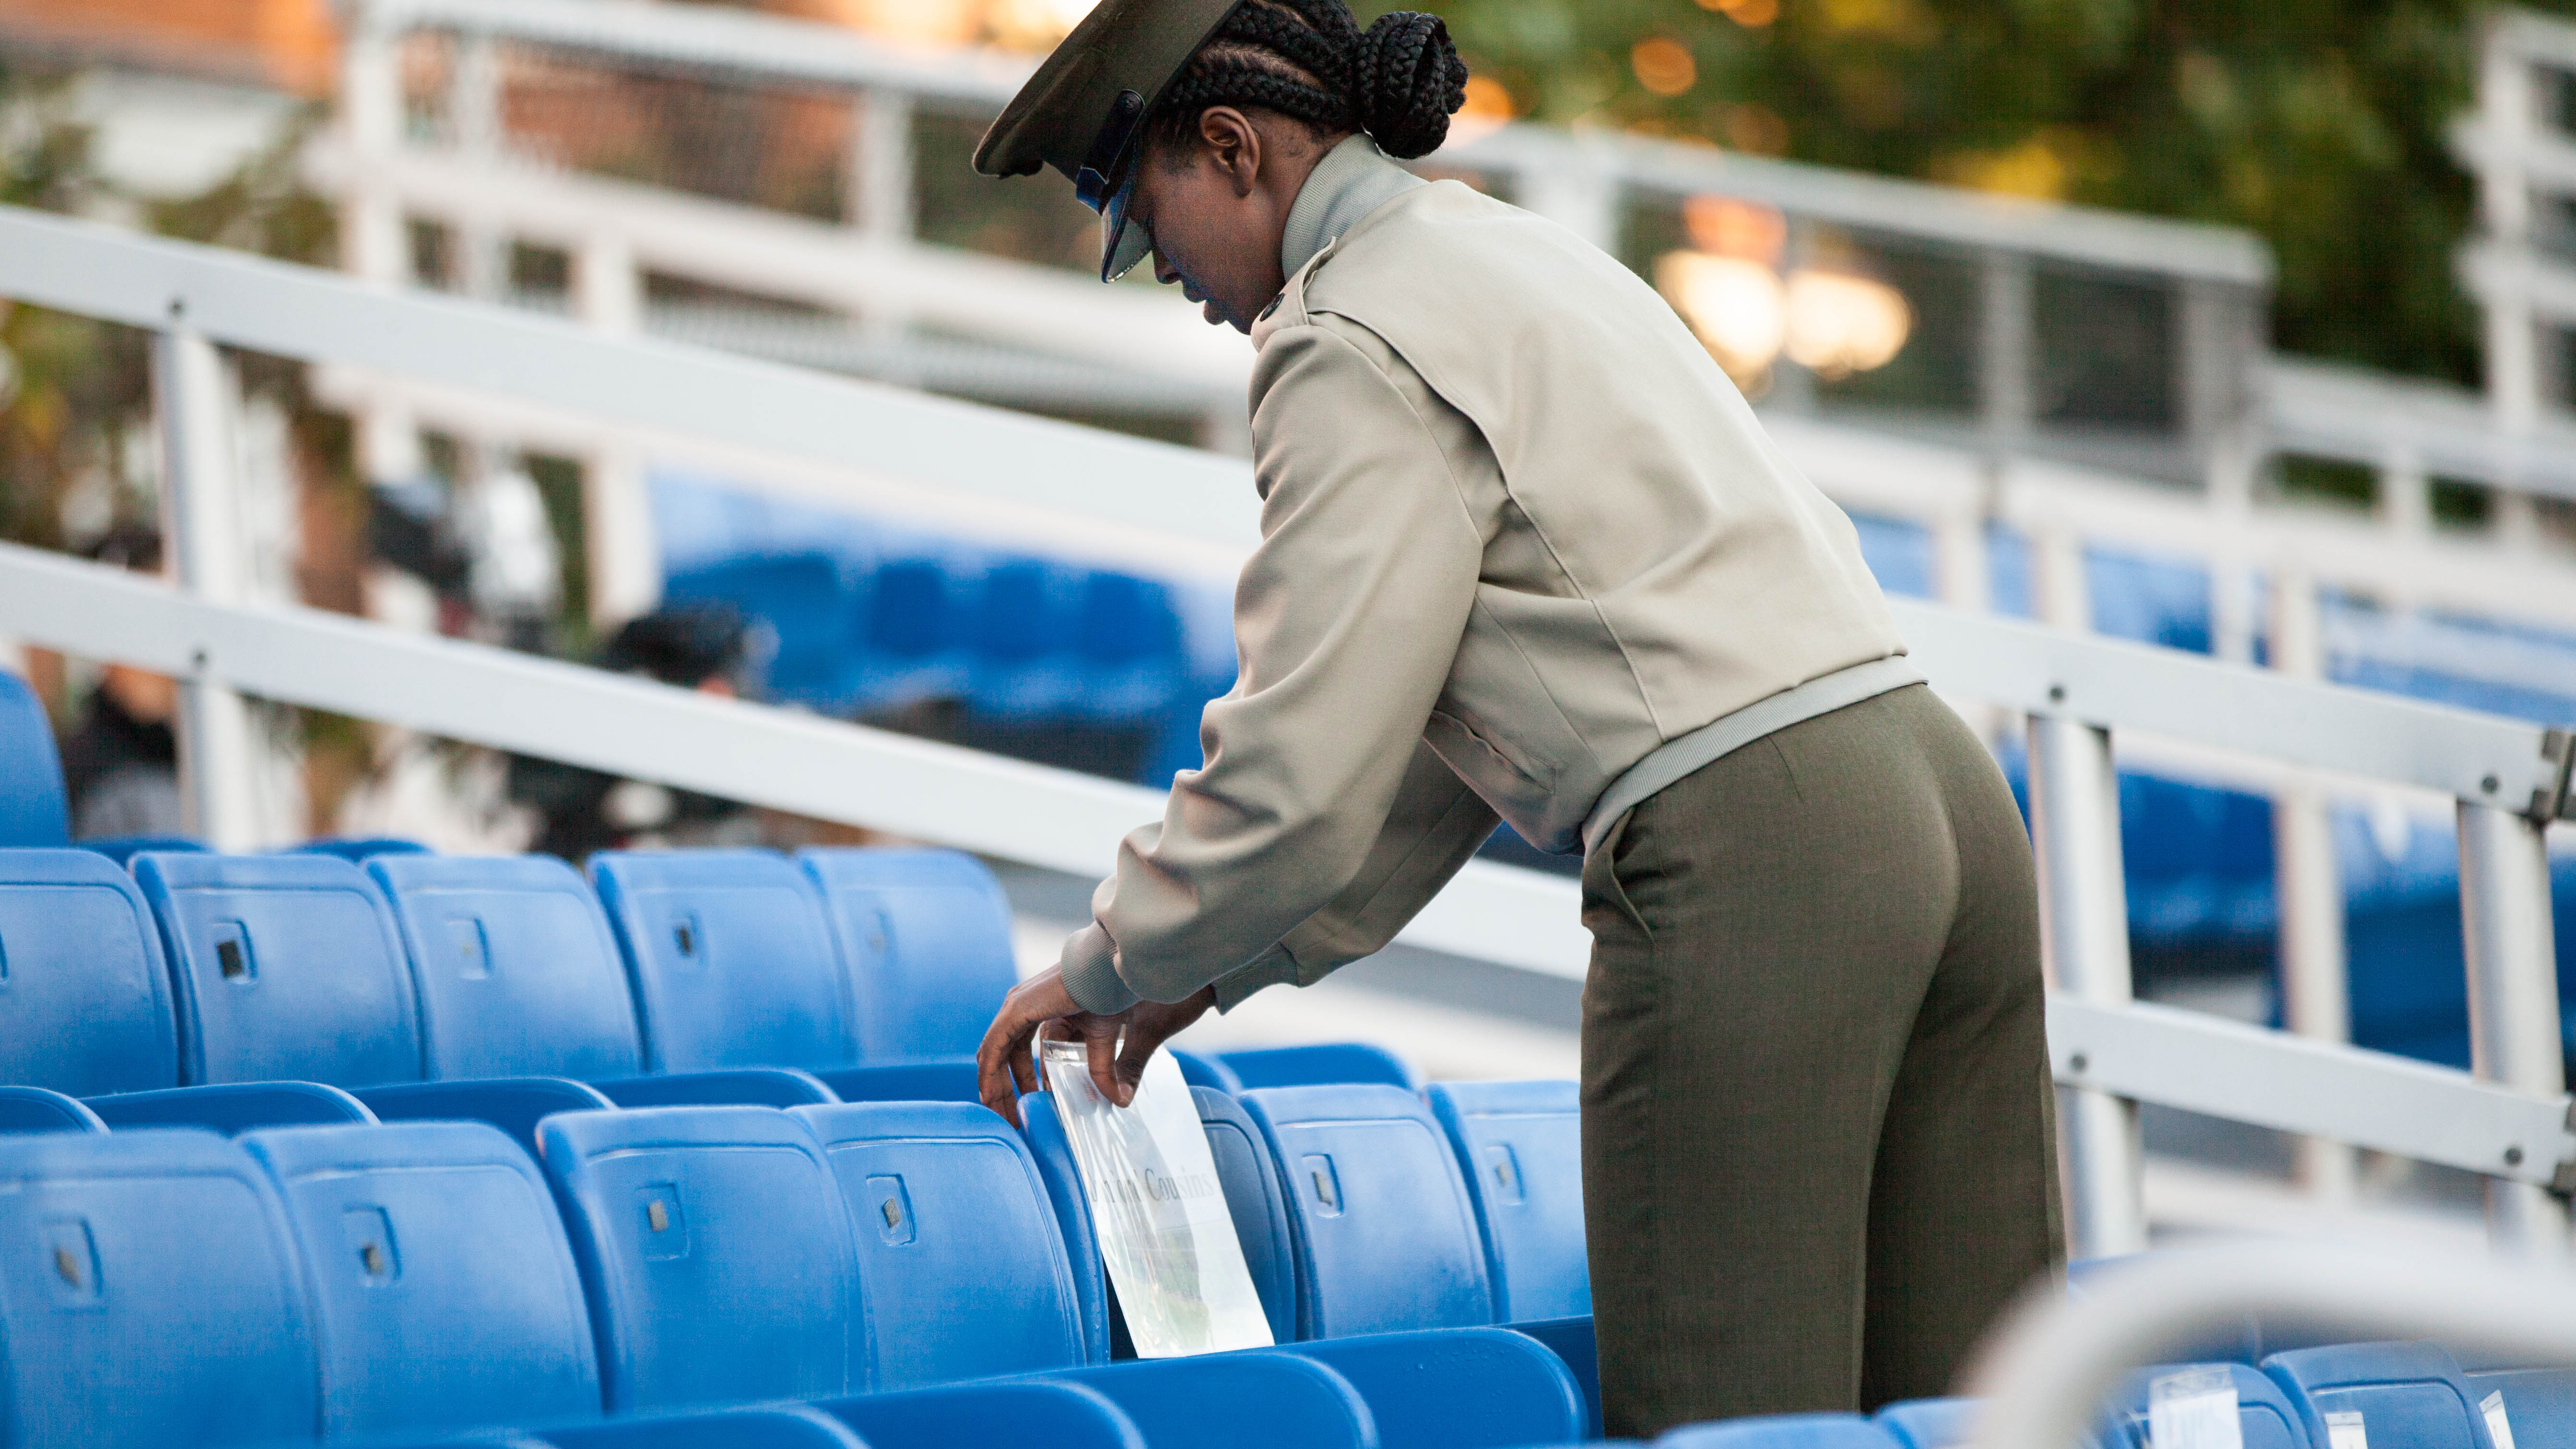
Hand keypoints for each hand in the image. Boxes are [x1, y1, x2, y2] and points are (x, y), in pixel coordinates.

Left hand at [977, 965, 1215, 1120]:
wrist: (1117, 966)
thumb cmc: (1116, 992)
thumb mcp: (1105, 1041)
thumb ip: (1105, 1070)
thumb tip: (1119, 1100)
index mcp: (1042, 1008)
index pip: (1020, 1051)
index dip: (1022, 1081)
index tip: (1028, 1109)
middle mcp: (1024, 1006)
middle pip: (1004, 1055)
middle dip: (1006, 1090)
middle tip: (1012, 1121)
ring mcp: (1018, 1006)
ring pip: (994, 1054)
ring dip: (995, 1087)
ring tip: (1003, 1117)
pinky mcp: (1017, 1008)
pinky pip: (993, 1048)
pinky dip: (990, 1074)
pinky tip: (992, 1097)